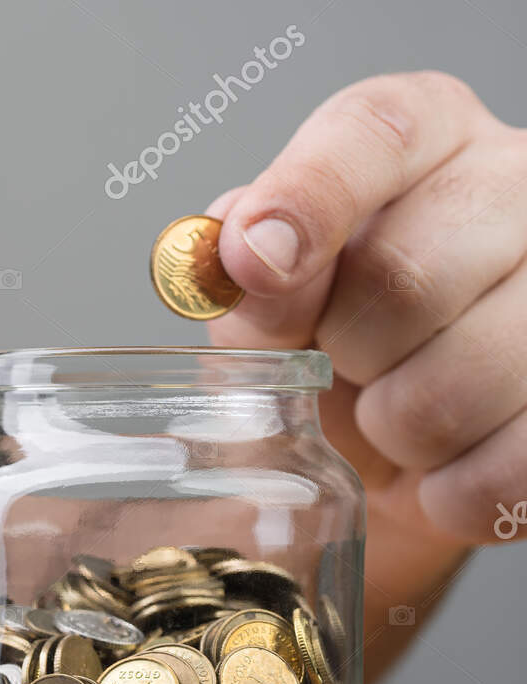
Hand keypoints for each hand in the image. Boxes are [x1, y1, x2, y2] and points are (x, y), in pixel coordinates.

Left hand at [205, 71, 526, 550]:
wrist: (405, 446)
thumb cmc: (334, 348)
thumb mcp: (270, 306)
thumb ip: (251, 279)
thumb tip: (242, 255)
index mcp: (426, 137)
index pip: (376, 132)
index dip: (309, 196)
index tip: (253, 259)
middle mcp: (517, 184)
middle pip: (406, 276)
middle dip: (346, 352)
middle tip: (346, 366)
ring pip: (461, 382)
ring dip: (398, 430)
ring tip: (396, 415)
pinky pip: (508, 466)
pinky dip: (452, 492)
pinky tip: (443, 468)